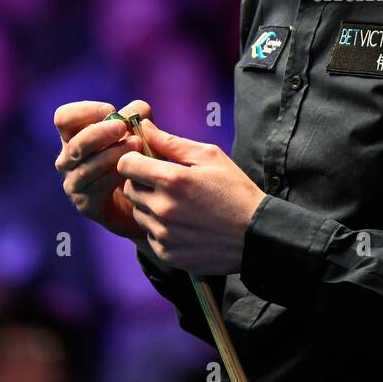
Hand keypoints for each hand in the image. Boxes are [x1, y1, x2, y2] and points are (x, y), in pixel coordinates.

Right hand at [53, 100, 152, 239]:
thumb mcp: (141, 130)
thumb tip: (133, 111)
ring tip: (136, 145)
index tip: (110, 109)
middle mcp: (68, 159)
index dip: (83, 111)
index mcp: (75, 136)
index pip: (64, 118)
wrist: (144, 198)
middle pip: (75, 143)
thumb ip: (138, 115)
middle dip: (99, 133)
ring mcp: (74, 183)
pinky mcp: (85, 204)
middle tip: (123, 127)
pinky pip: (96, 188)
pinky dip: (114, 176)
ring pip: (85, 167)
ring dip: (112, 154)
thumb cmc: (138, 158)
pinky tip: (131, 170)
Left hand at [116, 119, 266, 275]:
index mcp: (171, 180)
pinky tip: (184, 225)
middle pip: (129, 189)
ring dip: (151, 207)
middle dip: (142, 182)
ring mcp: (163, 234)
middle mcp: (162, 208)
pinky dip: (161, 229)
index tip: (148, 162)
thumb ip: (171, 142)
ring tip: (179, 206)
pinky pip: (150, 235)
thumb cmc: (235, 191)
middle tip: (168, 184)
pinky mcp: (167, 254)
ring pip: (138, 214)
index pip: (126, 165)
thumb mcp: (210, 157)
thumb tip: (144, 127)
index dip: (135, 160)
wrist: (256, 235)